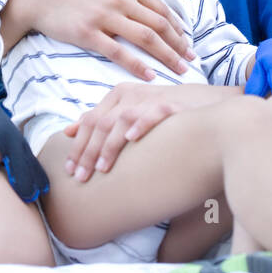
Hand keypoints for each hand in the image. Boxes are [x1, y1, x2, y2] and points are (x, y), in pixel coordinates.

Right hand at [11, 0, 195, 81]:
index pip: (161, 9)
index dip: (177, 28)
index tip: (187, 43)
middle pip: (158, 25)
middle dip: (178, 45)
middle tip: (191, 61)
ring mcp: (103, 16)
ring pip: (144, 38)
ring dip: (166, 56)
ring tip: (179, 70)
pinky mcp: (87, 33)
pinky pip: (118, 52)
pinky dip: (137, 65)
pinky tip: (150, 75)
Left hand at [62, 82, 200, 181]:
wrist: (203, 103)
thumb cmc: (162, 112)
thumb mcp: (128, 111)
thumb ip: (100, 120)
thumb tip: (67, 131)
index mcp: (117, 96)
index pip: (90, 121)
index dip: (78, 146)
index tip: (69, 171)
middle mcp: (130, 95)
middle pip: (101, 123)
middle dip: (88, 152)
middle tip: (81, 177)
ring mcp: (150, 98)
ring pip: (122, 120)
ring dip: (110, 145)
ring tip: (102, 168)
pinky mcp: (170, 104)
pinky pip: (152, 113)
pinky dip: (141, 124)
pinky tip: (132, 139)